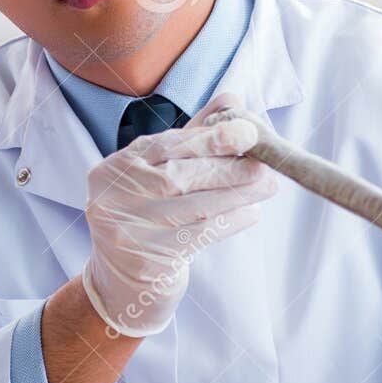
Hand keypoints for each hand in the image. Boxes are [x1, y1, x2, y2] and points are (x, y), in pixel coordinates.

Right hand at [82, 93, 277, 335]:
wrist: (120, 282)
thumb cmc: (146, 217)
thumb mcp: (158, 174)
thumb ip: (192, 137)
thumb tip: (231, 101)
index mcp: (114, 169)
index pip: (165, 146)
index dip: (208, 137)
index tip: (246, 131)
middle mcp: (114, 198)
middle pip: (178, 177)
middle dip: (226, 167)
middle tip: (263, 163)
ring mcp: (128, 231)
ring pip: (193, 207)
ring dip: (237, 194)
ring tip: (267, 185)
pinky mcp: (148, 261)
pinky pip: (199, 236)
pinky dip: (230, 221)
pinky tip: (251, 213)